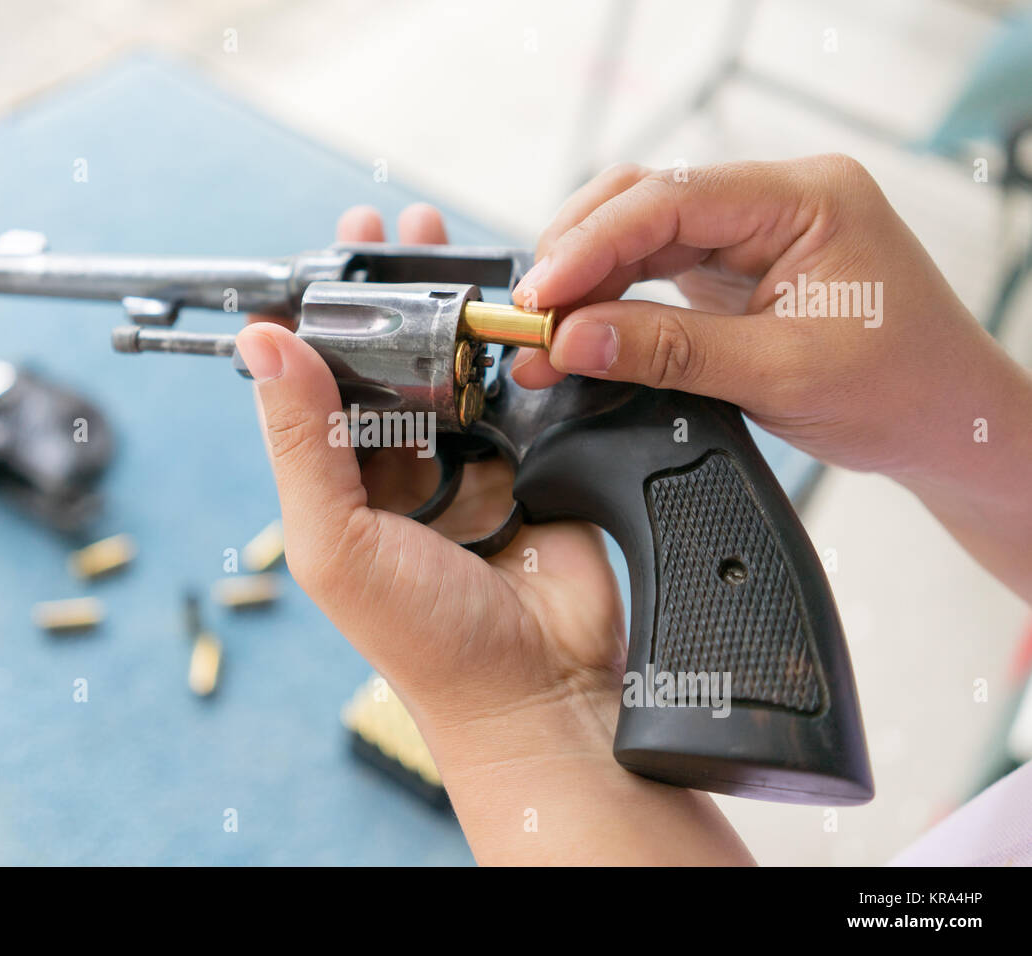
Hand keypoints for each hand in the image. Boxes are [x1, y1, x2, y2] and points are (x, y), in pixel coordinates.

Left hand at [238, 204, 751, 864]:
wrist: (542, 691)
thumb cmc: (427, 641)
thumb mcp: (337, 541)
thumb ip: (301, 441)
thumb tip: (262, 345)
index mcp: (342, 484)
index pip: (317, 385)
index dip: (319, 321)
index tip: (328, 262)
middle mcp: (402, 466)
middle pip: (387, 362)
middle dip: (388, 299)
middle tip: (387, 236)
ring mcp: (471, 460)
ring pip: (453, 365)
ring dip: (449, 309)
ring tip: (440, 248)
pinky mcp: (535, 459)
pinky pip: (518, 387)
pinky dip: (511, 346)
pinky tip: (506, 303)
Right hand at [512, 156, 1031, 598]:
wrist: (947, 426)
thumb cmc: (902, 390)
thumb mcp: (779, 372)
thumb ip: (668, 351)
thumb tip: (575, 339)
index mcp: (806, 198)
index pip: (670, 198)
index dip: (591, 244)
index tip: (540, 296)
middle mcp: (775, 202)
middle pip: (644, 203)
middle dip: (576, 257)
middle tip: (528, 317)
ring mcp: (752, 235)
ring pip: (640, 237)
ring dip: (585, 284)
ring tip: (541, 335)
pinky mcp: (735, 271)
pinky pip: (654, 273)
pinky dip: (610, 305)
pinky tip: (577, 333)